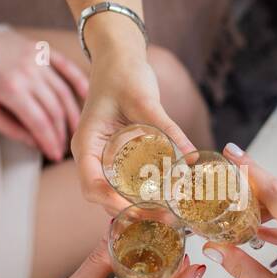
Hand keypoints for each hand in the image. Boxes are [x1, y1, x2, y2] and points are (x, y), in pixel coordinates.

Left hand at [0, 23, 88, 161]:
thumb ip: (10, 127)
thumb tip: (36, 143)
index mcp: (11, 88)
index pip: (39, 122)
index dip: (49, 142)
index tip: (54, 155)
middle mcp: (28, 72)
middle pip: (55, 109)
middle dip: (61, 132)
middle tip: (63, 148)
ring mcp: (37, 58)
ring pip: (63, 91)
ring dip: (71, 114)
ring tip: (75, 130)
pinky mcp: (41, 49)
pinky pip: (66, 66)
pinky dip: (78, 81)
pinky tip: (87, 96)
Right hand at [73, 36, 193, 210]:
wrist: (119, 59)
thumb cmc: (123, 74)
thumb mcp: (145, 101)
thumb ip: (166, 130)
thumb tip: (190, 158)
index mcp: (86, 144)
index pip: (91, 185)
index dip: (113, 202)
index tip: (141, 210)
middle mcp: (92, 156)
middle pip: (105, 196)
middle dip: (133, 211)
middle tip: (167, 218)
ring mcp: (105, 158)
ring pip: (118, 193)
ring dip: (142, 205)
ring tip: (172, 213)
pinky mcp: (120, 157)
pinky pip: (130, 181)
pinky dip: (147, 191)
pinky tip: (171, 195)